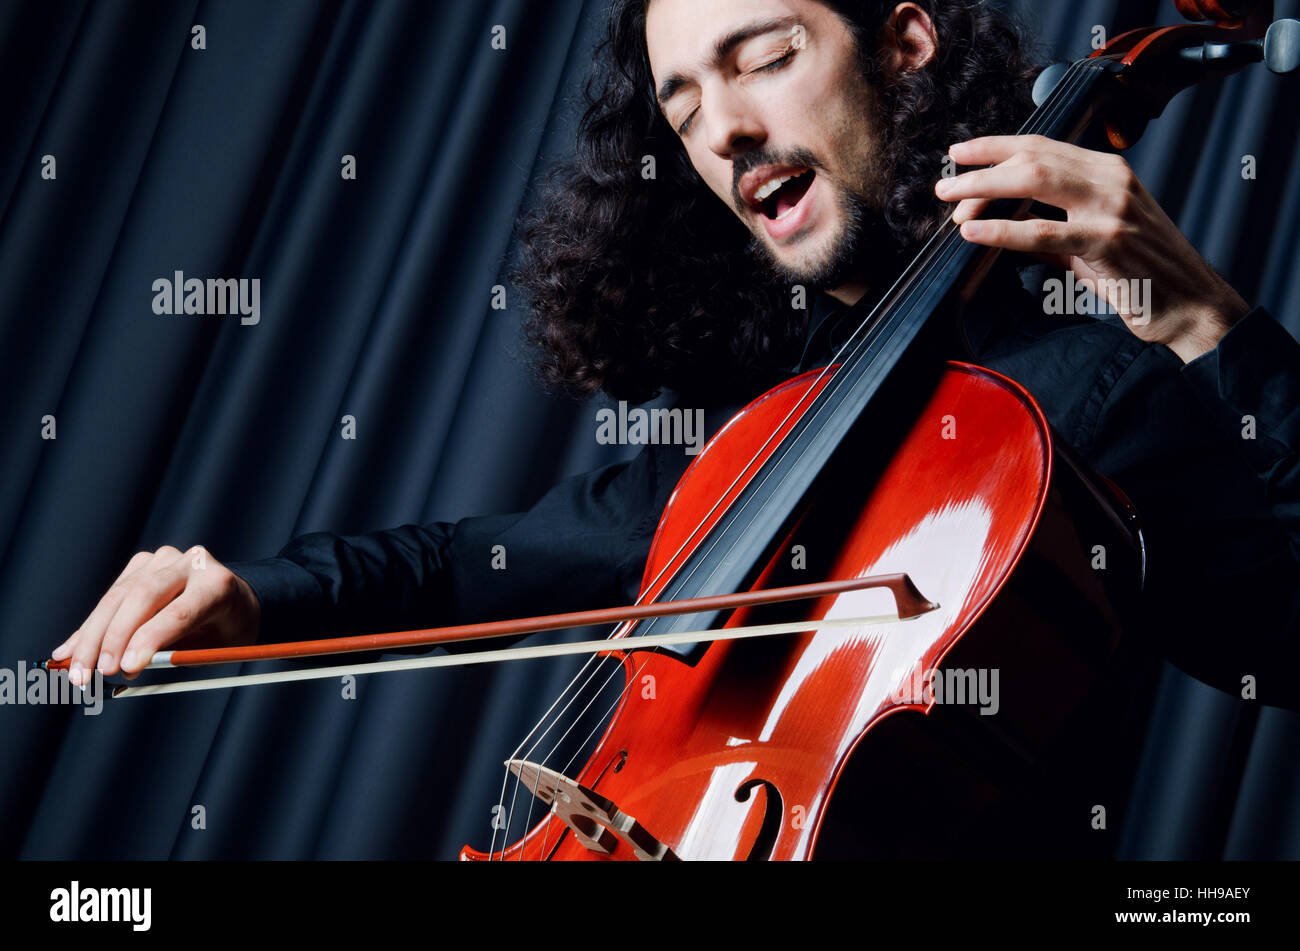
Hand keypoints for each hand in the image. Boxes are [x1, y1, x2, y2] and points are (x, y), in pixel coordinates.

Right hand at [53, 546, 260, 683]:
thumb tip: (125, 667)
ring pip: (119, 596)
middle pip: (142, 597)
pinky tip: (69, 650)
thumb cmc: (226, 629)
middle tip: (92, 675)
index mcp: (217, 585)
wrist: (233, 599)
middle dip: (112, 639)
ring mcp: (164, 559)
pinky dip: (91, 626)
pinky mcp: (142, 563)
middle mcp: (191, 564)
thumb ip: (174, 654)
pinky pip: (112, 596)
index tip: (126, 668)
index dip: (149, 639)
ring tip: (76, 670)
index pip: (179, 611)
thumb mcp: (214, 649)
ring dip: (92, 636)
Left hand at [935, 134, 1249, 361]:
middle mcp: (1111, 179)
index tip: (961, 154)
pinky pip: (1043, 231)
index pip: (1042, 146)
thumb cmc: (1140, 276)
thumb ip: (1049, 230)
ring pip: (1034, 182)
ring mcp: (1112, 207)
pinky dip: (1002, 231)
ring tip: (951, 205)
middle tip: (944, 182)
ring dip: (984, 191)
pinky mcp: (1108, 240)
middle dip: (981, 168)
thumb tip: (1000, 226)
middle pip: (1032, 157)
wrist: (1190, 305)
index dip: (996, 147)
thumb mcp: (1089, 243)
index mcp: (1108, 172)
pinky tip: (974, 233)